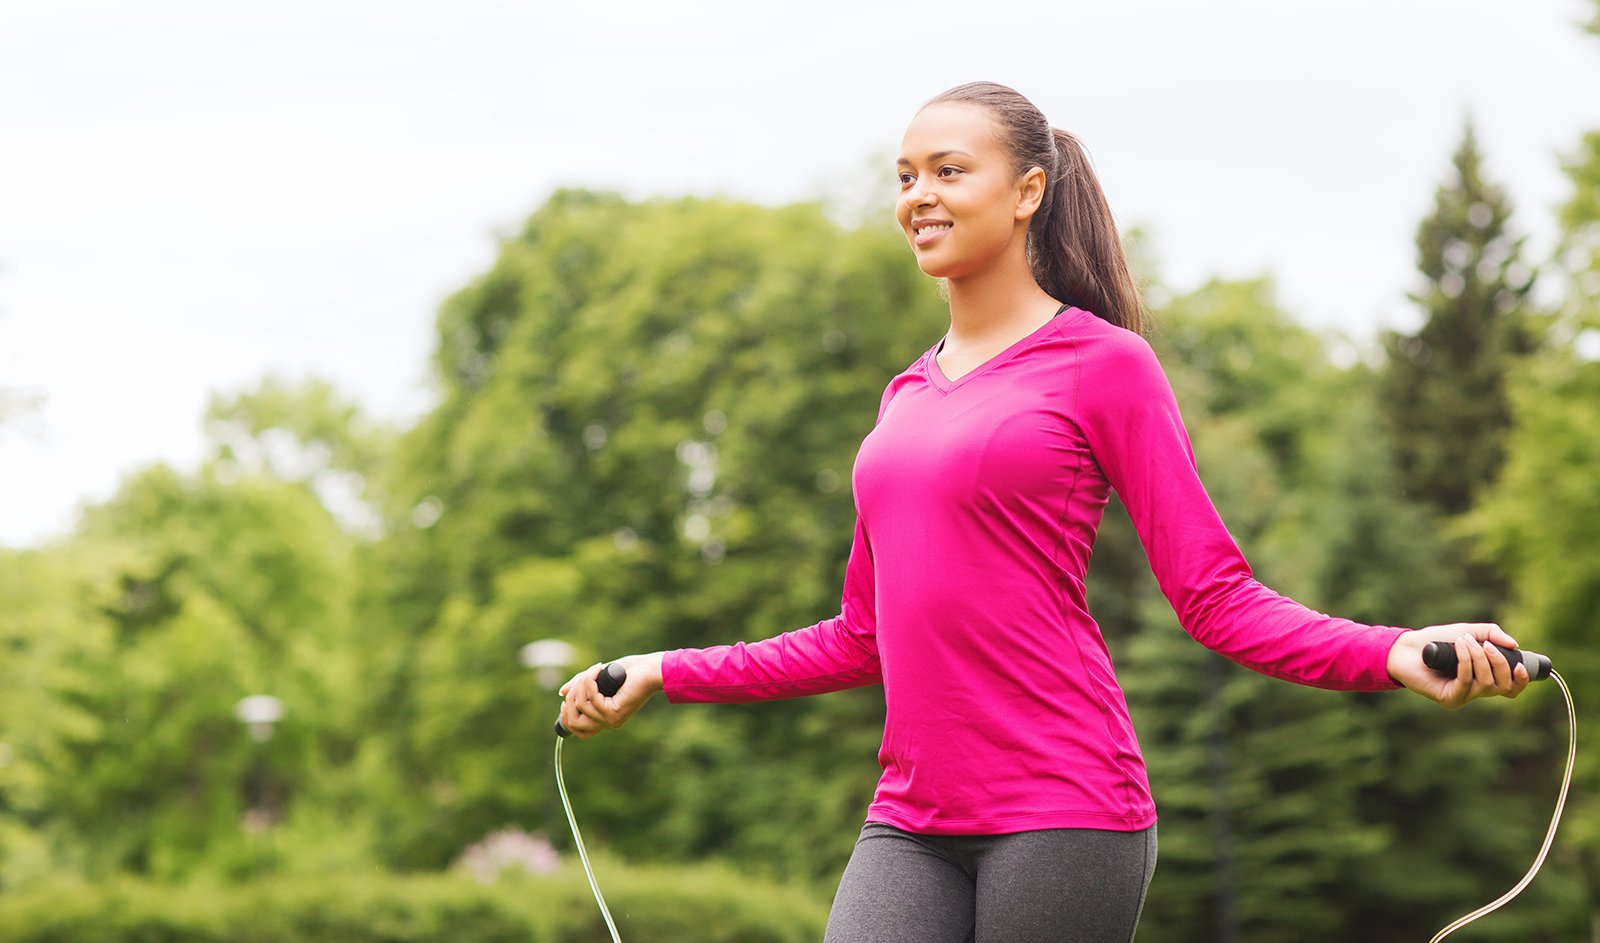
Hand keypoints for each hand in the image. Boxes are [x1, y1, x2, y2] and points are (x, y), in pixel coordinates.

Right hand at [558, 652, 664, 738]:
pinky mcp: (613, 713)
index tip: (565, 699)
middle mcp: (608, 723)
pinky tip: (599, 669)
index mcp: (605, 719)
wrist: (650, 669)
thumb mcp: (599, 678)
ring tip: (596, 669)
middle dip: (570, 699)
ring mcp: (610, 720)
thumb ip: (581, 685)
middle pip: (573, 723)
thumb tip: (562, 693)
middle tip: (580, 679)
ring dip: (583, 683)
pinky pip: (591, 698)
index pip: (579, 731)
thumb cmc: (629, 671)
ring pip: (580, 705)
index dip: (566, 717)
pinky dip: (590, 680)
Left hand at [1387, 623, 1529, 709]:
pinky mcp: (1449, 699)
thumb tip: (1515, 645)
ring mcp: (1463, 696)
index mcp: (1485, 678)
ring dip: (1479, 658)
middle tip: (1484, 644)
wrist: (1407, 646)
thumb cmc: (1438, 640)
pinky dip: (1466, 662)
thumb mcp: (1470, 632)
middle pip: (1503, 686)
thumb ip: (1493, 634)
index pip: (1511, 688)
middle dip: (1499, 662)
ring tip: (1464, 641)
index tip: (1520, 663)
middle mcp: (1476, 690)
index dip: (1521, 680)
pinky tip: (1459, 648)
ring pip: (1486, 683)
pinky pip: (1466, 682)